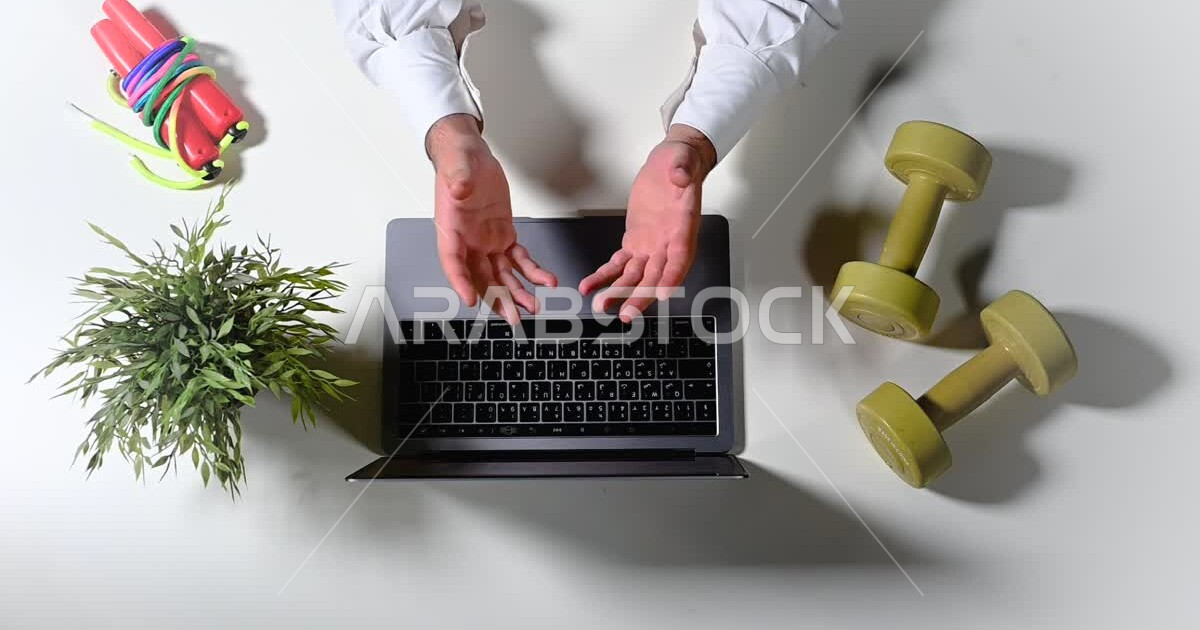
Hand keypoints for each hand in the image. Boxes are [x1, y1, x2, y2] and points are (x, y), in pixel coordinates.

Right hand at [428, 115, 556, 323]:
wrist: (469, 155)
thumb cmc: (457, 162)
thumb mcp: (456, 166)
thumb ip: (458, 179)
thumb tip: (460, 188)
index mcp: (451, 230)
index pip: (453, 262)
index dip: (460, 283)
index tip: (470, 300)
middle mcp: (468, 242)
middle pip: (481, 278)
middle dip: (497, 299)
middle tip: (513, 317)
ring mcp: (486, 242)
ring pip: (502, 275)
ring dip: (517, 292)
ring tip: (534, 306)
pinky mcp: (503, 235)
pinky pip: (519, 258)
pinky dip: (532, 271)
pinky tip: (546, 280)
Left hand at [579, 125, 717, 321]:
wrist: (671, 166)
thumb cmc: (681, 166)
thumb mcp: (683, 162)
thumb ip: (683, 171)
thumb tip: (680, 176)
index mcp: (684, 229)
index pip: (680, 258)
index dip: (672, 277)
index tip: (662, 293)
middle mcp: (668, 244)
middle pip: (656, 276)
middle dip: (640, 295)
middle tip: (626, 312)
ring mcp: (651, 247)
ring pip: (635, 276)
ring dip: (618, 291)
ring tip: (600, 303)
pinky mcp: (635, 243)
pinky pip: (619, 264)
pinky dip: (604, 276)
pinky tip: (590, 286)